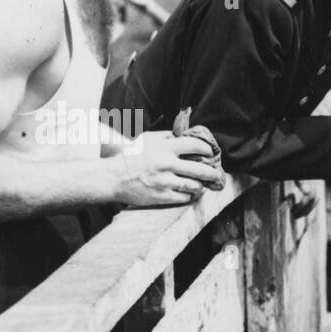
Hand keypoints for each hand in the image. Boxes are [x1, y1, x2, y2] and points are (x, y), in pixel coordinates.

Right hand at [110, 130, 224, 206]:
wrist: (112, 178)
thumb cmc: (129, 157)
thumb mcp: (146, 140)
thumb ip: (166, 137)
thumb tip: (184, 134)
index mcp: (164, 148)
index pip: (194, 146)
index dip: (206, 149)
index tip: (210, 152)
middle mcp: (167, 165)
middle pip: (200, 170)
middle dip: (213, 173)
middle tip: (217, 174)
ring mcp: (165, 182)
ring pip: (195, 185)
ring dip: (201, 185)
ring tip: (204, 184)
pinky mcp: (162, 197)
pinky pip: (185, 197)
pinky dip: (190, 195)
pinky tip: (191, 193)